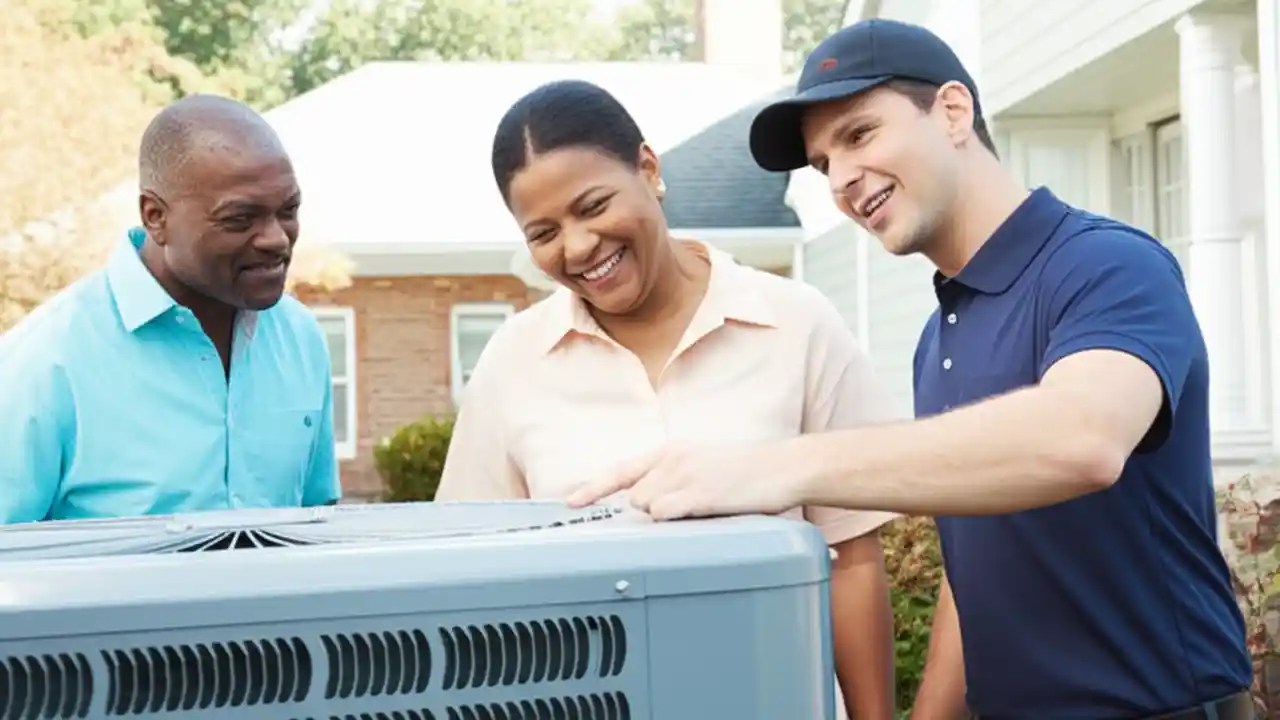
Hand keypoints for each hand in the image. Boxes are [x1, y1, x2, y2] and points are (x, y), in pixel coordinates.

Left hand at [566, 440, 809, 520]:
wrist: (786, 467)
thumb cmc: (750, 472)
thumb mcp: (705, 465)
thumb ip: (676, 480)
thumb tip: (652, 506)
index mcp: (672, 452)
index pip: (622, 471)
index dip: (593, 488)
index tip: (571, 502)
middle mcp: (672, 460)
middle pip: (635, 498)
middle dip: (652, 511)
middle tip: (685, 514)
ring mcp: (684, 476)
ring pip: (648, 509)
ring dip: (667, 518)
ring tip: (702, 512)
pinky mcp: (699, 494)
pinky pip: (666, 514)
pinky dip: (674, 521)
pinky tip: (699, 517)